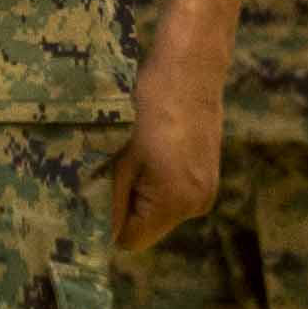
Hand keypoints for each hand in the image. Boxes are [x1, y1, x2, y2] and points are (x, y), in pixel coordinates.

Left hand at [111, 29, 229, 252]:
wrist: (190, 67)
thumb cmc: (149, 105)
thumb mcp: (120, 155)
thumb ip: (110, 199)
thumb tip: (97, 232)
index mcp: (175, 202)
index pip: (131, 241)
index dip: (110, 222)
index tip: (97, 193)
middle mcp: (197, 205)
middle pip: (147, 228)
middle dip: (126, 208)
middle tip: (113, 169)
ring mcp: (207, 191)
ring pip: (159, 212)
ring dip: (142, 194)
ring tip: (135, 157)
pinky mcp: (209, 176)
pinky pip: (174, 195)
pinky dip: (158, 183)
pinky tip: (153, 152)